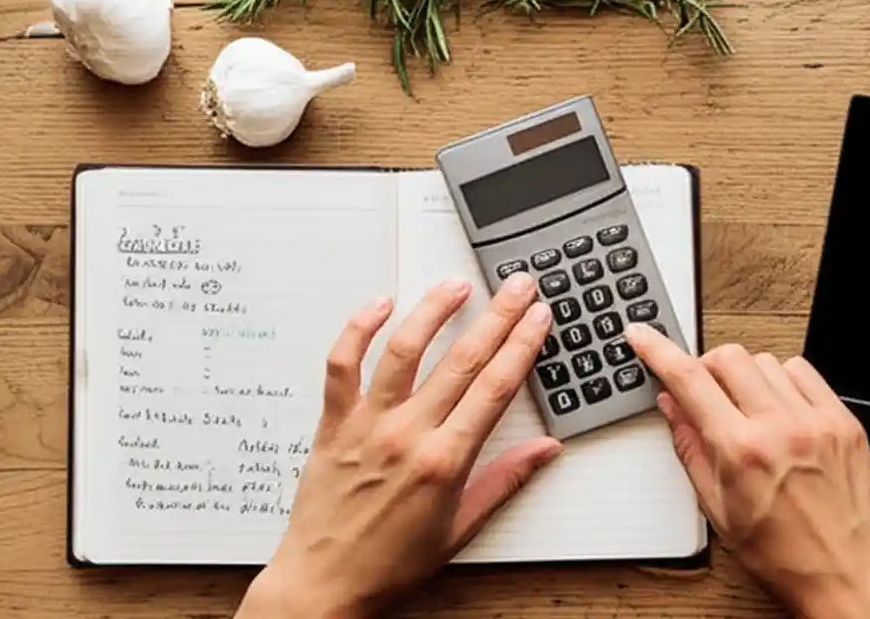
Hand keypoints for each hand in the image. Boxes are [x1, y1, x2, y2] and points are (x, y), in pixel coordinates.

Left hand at [236, 273, 559, 618]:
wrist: (323, 585)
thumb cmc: (389, 565)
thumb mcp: (461, 529)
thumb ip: (505, 480)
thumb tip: (546, 449)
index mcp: (445, 462)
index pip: (496, 388)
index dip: (523, 346)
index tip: (539, 318)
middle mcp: (408, 435)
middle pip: (463, 360)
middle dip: (498, 316)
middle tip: (518, 287)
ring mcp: (368, 424)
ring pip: (405, 350)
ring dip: (434, 311)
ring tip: (457, 285)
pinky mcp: (333, 423)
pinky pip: (341, 365)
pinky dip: (357, 330)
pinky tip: (379, 304)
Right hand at [625, 323, 869, 618]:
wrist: (844, 575)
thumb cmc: (784, 555)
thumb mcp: (717, 509)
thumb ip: (690, 449)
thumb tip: (672, 406)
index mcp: (741, 451)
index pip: (688, 380)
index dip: (658, 350)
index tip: (643, 335)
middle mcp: (780, 428)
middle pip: (728, 357)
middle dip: (706, 367)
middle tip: (704, 391)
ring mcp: (816, 421)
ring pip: (766, 360)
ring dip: (746, 375)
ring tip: (747, 409)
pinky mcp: (843, 421)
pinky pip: (805, 372)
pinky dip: (784, 380)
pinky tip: (781, 407)